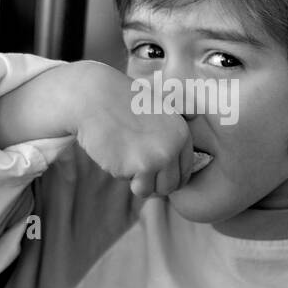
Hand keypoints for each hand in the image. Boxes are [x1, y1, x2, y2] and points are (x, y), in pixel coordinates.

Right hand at [72, 64, 195, 197]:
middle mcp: (175, 146)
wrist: (94, 97)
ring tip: (124, 157)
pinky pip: (134, 186)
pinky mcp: (139, 167)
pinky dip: (123, 175)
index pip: (185, 170)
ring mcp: (158, 158)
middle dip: (154, 182)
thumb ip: (173, 127)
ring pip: (152, 190)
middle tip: (136, 169)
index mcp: (182, 132)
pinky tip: (115, 154)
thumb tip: (193, 125)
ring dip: (138, 181)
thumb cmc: (120, 101)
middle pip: (171, 185)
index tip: (154, 171)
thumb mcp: (157, 108)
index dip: (168, 175)